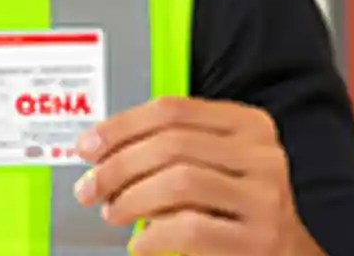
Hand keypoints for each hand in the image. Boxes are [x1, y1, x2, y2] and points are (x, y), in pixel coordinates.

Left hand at [72, 97, 325, 255]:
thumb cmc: (236, 209)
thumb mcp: (214, 166)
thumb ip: (170, 148)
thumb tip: (100, 148)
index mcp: (249, 125)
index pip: (172, 110)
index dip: (121, 126)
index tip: (88, 146)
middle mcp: (263, 155)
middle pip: (171, 144)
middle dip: (117, 167)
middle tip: (89, 188)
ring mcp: (265, 198)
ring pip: (179, 182)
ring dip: (131, 199)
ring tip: (114, 213)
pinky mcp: (260, 239)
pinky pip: (190, 228)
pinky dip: (153, 236)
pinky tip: (141, 244)